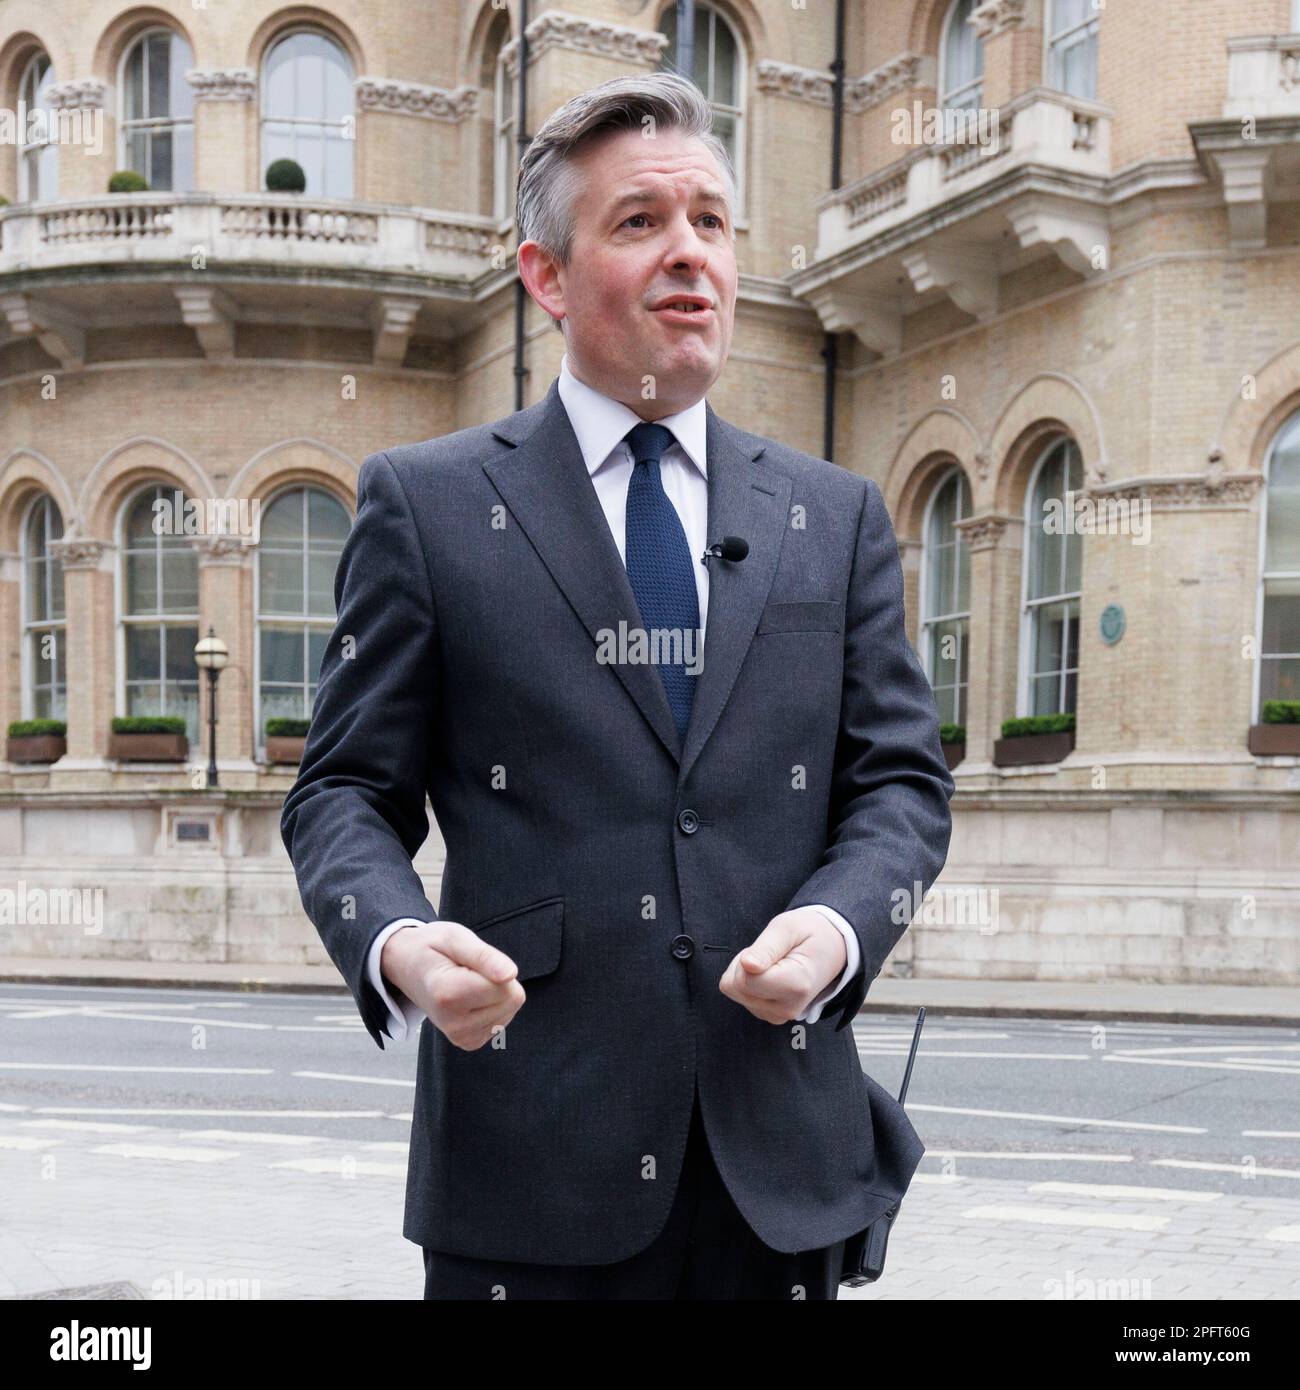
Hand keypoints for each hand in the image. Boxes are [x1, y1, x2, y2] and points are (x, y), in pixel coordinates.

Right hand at [381, 921, 525, 1049]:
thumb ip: (484, 956)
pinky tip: (469, 997)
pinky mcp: (468, 1042)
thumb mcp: (455, 937)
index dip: (494, 966)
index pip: (506, 986)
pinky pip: (503, 1020)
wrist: (405, 967)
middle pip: (512, 1000)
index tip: (467, 961)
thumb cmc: (431, 948)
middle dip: (497, 979)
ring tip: (464, 982)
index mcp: (448, 995)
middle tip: (467, 971)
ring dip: (494, 992)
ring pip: (510, 1010)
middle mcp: (454, 1024)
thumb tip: (511, 974)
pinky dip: (491, 1005)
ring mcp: (461, 1037)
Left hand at [719, 908, 847, 1024]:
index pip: (744, 981)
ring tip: (775, 962)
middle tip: (773, 953)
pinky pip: (741, 996)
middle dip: (744, 964)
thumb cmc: (809, 934)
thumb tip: (747, 965)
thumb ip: (766, 947)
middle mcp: (787, 1009)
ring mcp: (778, 1015)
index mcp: (796, 986)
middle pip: (736, 987)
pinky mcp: (770, 1015)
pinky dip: (749, 981)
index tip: (771, 948)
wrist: (831, 948)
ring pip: (735, 992)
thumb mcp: (788, 927)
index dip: (747, 958)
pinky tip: (772, 973)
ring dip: (747, 972)